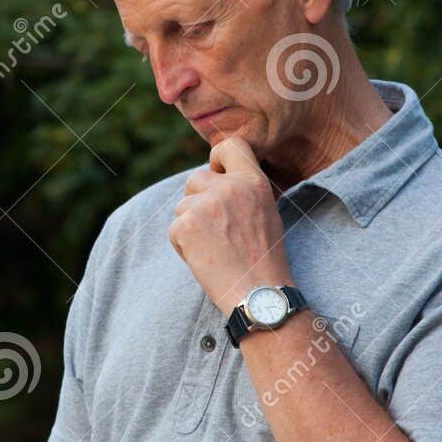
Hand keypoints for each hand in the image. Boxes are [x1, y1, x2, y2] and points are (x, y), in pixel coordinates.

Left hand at [169, 135, 291, 310]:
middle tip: (218, 232)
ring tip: (215, 249)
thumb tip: (215, 176)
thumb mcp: (266, 213)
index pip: (229, 145)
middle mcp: (230, 188)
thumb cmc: (264, 259)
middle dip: (199, 201)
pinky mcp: (185, 226)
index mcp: (254, 182)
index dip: (218, 158)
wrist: (258, 295)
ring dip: (191, 226)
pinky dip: (183, 246)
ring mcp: (205, 206)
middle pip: (196, 179)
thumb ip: (242, 190)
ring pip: (182, 206)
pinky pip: (174, 229)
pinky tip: (205, 259)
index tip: (218, 174)